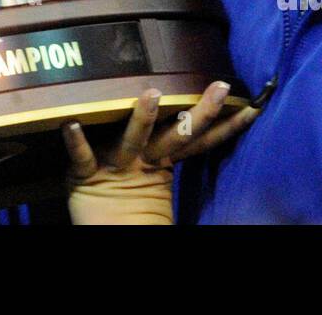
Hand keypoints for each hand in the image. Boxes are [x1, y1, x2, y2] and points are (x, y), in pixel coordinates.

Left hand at [63, 82, 257, 225]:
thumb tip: (180, 110)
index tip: (251, 106)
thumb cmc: (125, 202)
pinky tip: (70, 124)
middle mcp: (145, 162)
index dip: (226, 126)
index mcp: (162, 163)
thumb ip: (161, 143)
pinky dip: (76, 142)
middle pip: (178, 135)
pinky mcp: (86, 177)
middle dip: (200, 111)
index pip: (199, 141)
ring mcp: (117, 168)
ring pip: (134, 140)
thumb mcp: (150, 171)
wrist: (107, 235)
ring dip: (144, 118)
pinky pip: (81, 157)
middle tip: (219, 87)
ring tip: (153, 95)